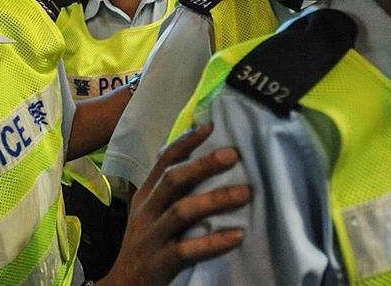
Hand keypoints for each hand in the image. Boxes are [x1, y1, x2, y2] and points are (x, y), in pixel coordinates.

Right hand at [98, 123, 251, 285]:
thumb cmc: (147, 245)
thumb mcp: (150, 213)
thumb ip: (170, 191)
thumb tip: (204, 161)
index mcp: (145, 196)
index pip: (163, 161)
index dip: (186, 142)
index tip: (211, 126)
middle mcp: (146, 212)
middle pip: (173, 181)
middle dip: (203, 165)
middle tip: (233, 154)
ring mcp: (151, 237)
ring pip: (181, 212)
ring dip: (215, 200)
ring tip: (245, 193)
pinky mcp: (159, 263)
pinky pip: (187, 250)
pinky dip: (213, 243)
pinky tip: (237, 236)